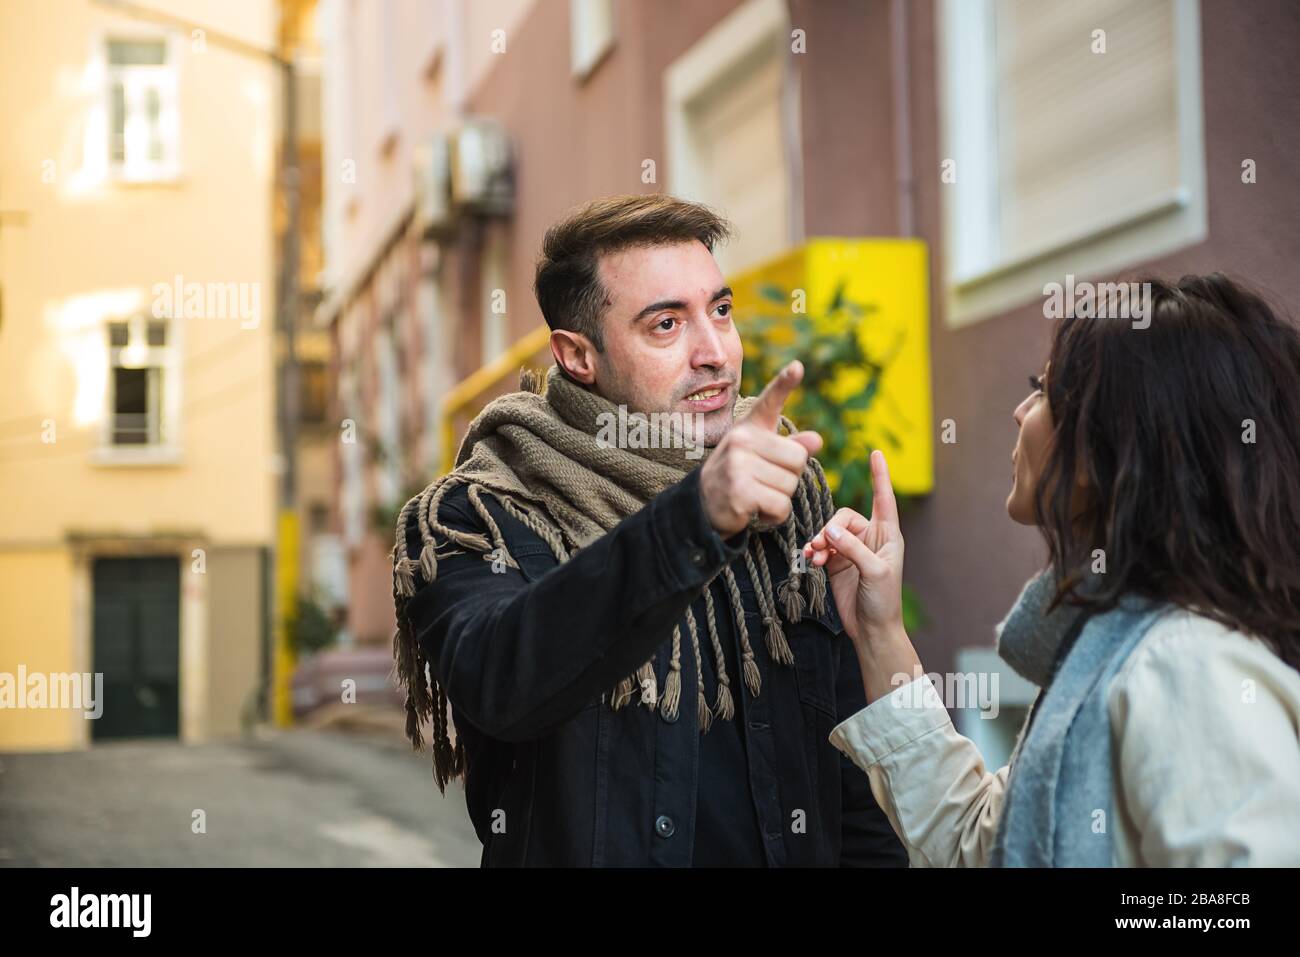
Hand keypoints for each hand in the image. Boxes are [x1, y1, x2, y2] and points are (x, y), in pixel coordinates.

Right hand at [699, 360, 823, 536]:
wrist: (702, 508)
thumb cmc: (738, 478)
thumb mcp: (761, 457)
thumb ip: (789, 447)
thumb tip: (817, 440)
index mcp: (748, 428)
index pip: (769, 402)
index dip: (784, 383)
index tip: (797, 367)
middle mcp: (741, 441)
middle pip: (798, 459)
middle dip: (789, 478)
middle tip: (763, 482)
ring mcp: (738, 465)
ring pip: (791, 485)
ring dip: (780, 499)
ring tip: (757, 496)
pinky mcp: (740, 492)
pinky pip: (780, 507)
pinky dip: (774, 516)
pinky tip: (755, 511)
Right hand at [803, 450, 904, 643]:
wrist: (871, 628)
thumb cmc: (883, 600)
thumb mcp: (874, 572)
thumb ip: (852, 548)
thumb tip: (830, 530)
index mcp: (887, 535)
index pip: (883, 498)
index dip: (879, 476)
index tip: (875, 453)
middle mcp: (869, 538)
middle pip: (843, 517)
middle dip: (830, 529)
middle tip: (821, 546)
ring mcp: (851, 549)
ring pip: (829, 531)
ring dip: (819, 542)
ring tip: (814, 556)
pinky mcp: (836, 562)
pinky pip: (821, 547)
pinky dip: (815, 552)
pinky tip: (812, 560)